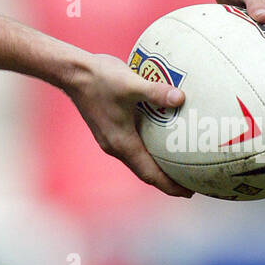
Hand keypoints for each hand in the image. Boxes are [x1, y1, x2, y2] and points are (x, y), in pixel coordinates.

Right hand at [66, 52, 191, 197]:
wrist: (73, 72)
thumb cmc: (100, 78)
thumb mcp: (130, 83)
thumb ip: (156, 92)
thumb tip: (181, 98)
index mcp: (122, 142)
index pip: (149, 174)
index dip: (170, 186)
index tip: (190, 192)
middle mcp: (115, 146)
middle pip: (145, 172)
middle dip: (168, 181)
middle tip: (192, 182)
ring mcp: (110, 138)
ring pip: (138, 161)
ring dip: (158, 167)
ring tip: (180, 165)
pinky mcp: (109, 129)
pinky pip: (133, 148)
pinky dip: (149, 151)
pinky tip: (160, 140)